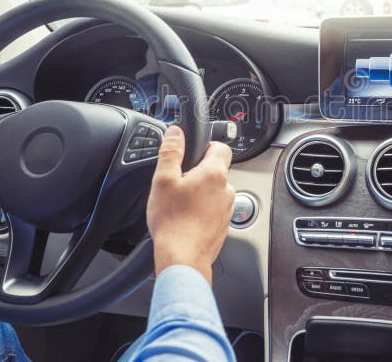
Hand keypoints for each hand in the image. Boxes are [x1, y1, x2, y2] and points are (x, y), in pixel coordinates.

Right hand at [147, 125, 233, 283]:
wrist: (182, 258)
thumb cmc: (173, 222)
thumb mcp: (163, 180)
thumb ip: (171, 152)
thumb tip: (176, 132)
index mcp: (214, 174)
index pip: (221, 147)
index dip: (207, 145)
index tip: (193, 152)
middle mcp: (227, 190)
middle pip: (216, 171)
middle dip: (199, 173)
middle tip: (179, 183)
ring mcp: (227, 209)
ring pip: (215, 192)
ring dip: (201, 193)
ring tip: (180, 204)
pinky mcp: (223, 225)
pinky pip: (214, 210)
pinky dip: (202, 211)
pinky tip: (186, 219)